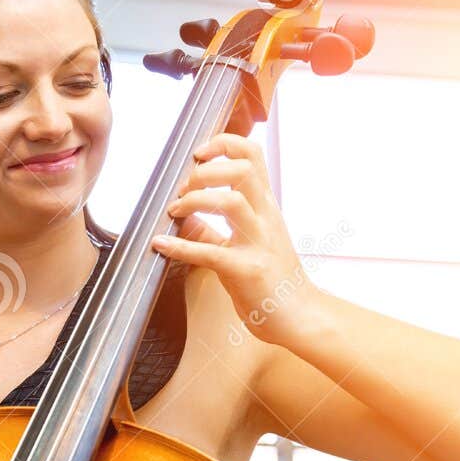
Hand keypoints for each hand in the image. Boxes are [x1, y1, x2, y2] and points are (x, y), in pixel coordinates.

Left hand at [150, 133, 325, 347]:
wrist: (299, 316)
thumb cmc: (272, 279)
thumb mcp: (246, 244)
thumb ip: (213, 228)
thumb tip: (182, 215)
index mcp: (266, 207)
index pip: (252, 156)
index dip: (224, 144)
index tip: (198, 154)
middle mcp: (266, 219)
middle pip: (243, 170)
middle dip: (206, 171)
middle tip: (183, 189)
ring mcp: (258, 243)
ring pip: (232, 201)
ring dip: (195, 200)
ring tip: (175, 211)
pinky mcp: (247, 271)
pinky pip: (211, 252)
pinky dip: (180, 247)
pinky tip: (161, 244)